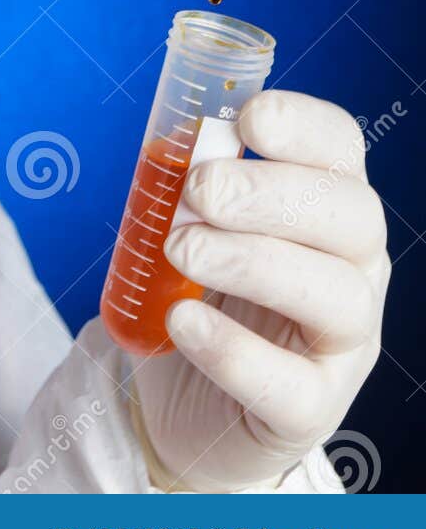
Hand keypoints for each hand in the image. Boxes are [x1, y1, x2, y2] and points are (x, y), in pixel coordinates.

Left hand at [133, 90, 389, 491]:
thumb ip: (186, 185)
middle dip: (273, 193)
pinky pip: (293, 385)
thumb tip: (173, 144)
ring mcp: (343, 343)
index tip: (247, 119)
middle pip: (352, 216)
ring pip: (336, 296)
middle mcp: (354, 268)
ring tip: (181, 249)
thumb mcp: (189, 225)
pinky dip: (235, 351)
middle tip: (197, 190)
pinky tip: (183, 322)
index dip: (304, 126)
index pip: (340, 149)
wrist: (180, 400)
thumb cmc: (199, 292)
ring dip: (254, 262)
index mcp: (327, 205)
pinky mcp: (312, 409)